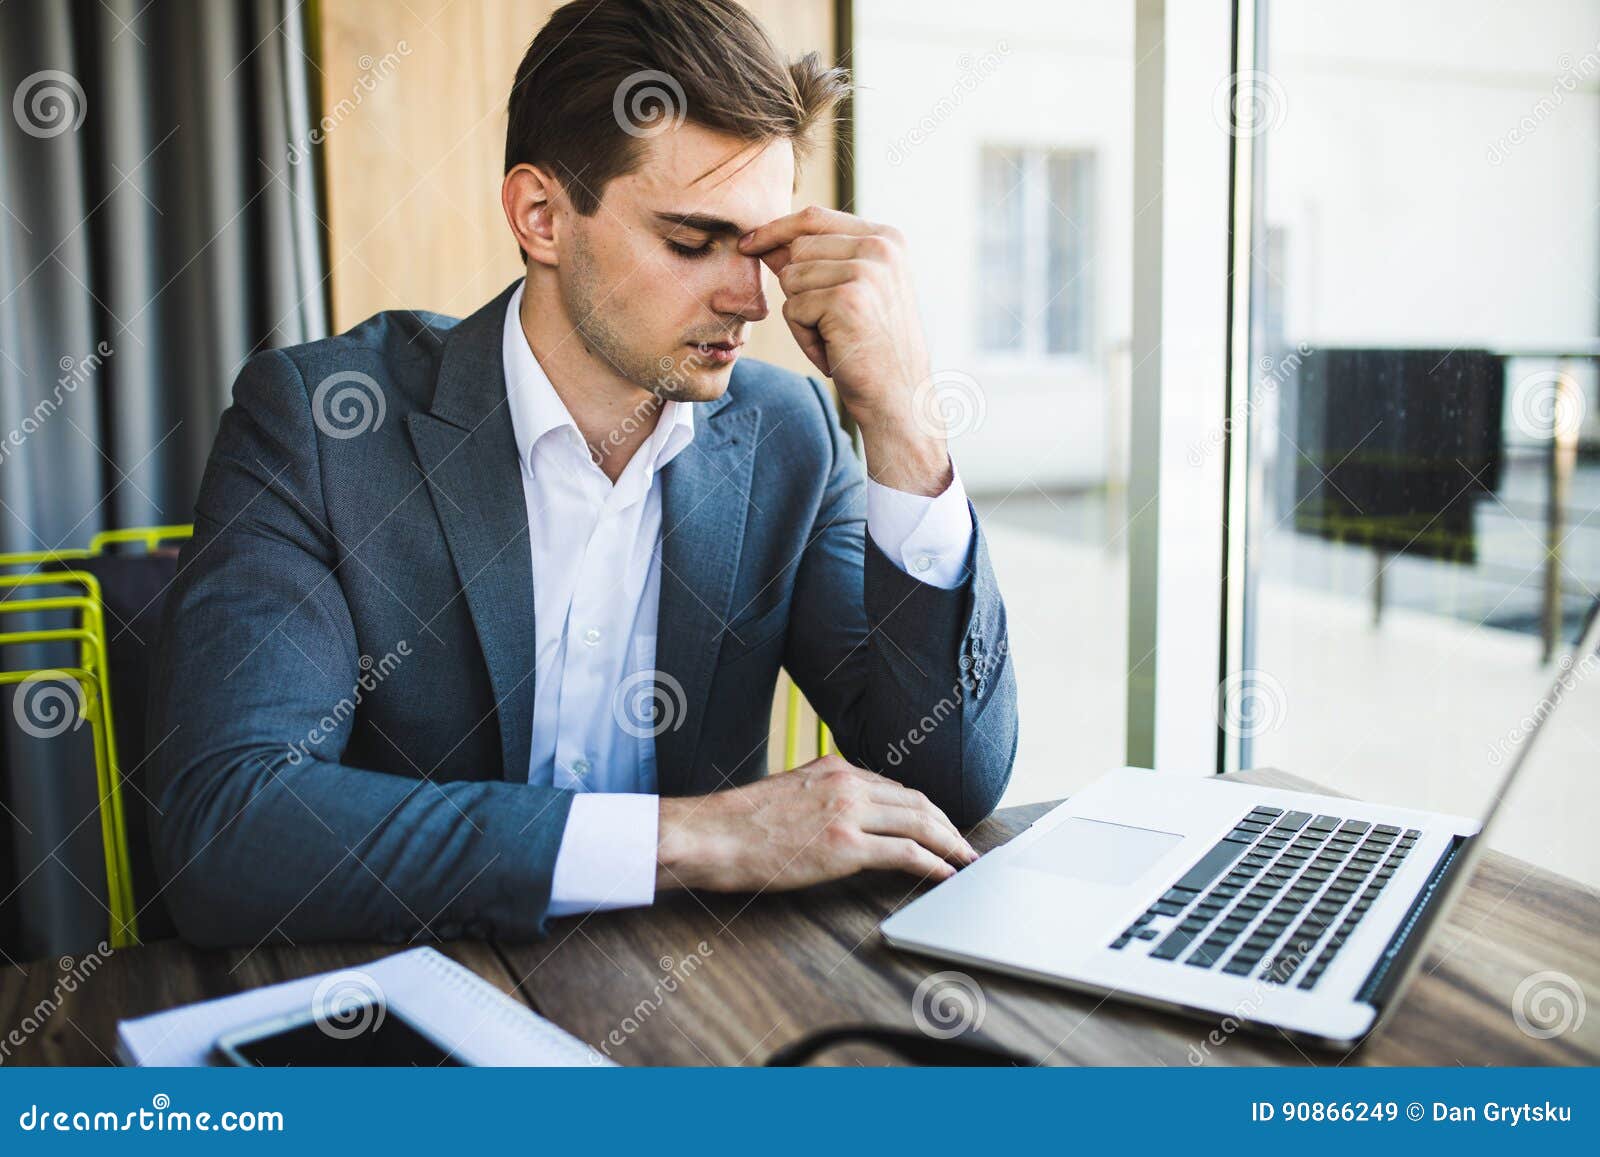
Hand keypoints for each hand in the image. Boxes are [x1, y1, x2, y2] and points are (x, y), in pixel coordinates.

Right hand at [655, 755, 977, 893]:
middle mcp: (847, 783)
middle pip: (917, 802)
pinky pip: (906, 853)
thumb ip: (820, 797)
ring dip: (950, 844)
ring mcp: (847, 812)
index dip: (925, 810)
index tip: (939, 826)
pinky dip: (934, 863)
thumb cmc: (737, 823)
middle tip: (964, 845)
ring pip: (920, 824)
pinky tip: (946, 873)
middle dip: (948, 826)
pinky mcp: (844, 846)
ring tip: (965, 861)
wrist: (709, 835)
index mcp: (834, 768)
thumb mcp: (786, 792)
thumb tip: (839, 818)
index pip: (895, 788)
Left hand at [739, 207, 950, 495]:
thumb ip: (817, 262)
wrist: (900, 398)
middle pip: (798, 248)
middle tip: (829, 324)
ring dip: (802, 316)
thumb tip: (765, 242)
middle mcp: (881, 246)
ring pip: (791, 279)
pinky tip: (834, 352)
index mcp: (888, 238)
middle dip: (798, 288)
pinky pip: (793, 309)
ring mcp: (865, 271)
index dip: (776, 230)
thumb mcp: (854, 293)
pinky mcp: (846, 300)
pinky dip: (804, 337)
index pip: (815, 218)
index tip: (749, 243)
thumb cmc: (874, 349)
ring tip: (835, 338)